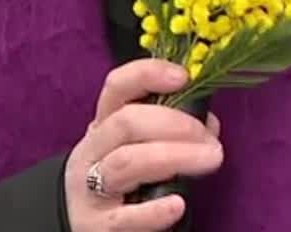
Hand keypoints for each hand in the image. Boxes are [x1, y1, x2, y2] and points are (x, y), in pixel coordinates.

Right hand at [64, 60, 223, 231]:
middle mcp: (93, 151)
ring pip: (126, 163)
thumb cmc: (119, 182)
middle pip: (126, 123)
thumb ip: (169, 132)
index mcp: (104, 125)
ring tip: (210, 160)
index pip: (118, 87)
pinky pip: (126, 217)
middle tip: (210, 140)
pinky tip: (177, 205)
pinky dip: (154, 211)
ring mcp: (92, 188)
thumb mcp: (134, 149)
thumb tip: (209, 125)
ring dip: (174, 156)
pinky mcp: (99, 226)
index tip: (184, 77)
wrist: (80, 224)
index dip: (149, 75)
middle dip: (174, 124)